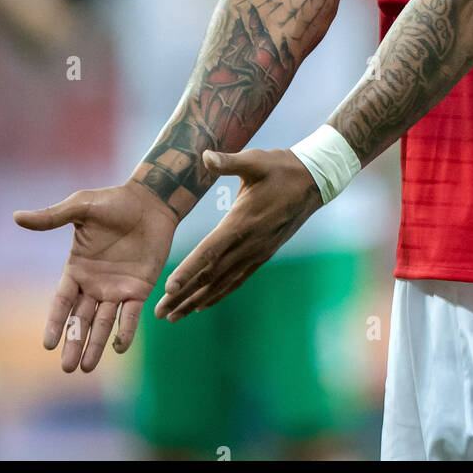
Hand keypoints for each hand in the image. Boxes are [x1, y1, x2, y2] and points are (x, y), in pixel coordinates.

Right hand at [14, 180, 177, 371]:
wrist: (151, 200)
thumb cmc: (114, 201)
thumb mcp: (81, 207)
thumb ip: (52, 217)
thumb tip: (17, 217)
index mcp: (77, 268)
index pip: (62, 301)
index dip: (55, 322)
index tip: (47, 344)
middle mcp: (94, 284)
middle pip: (80, 319)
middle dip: (73, 342)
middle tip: (67, 368)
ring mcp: (117, 288)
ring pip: (102, 323)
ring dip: (95, 345)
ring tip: (86, 368)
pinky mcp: (139, 288)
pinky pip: (130, 315)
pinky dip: (125, 331)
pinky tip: (118, 347)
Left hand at [154, 148, 321, 322]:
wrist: (313, 182)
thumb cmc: (281, 168)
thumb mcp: (255, 160)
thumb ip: (228, 161)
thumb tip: (205, 156)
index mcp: (241, 222)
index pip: (210, 251)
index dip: (189, 270)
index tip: (169, 288)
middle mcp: (248, 244)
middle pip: (211, 275)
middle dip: (184, 295)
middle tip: (159, 313)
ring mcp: (257, 253)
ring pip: (222, 283)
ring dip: (196, 301)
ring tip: (174, 317)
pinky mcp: (262, 255)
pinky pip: (237, 280)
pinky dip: (218, 294)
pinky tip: (203, 305)